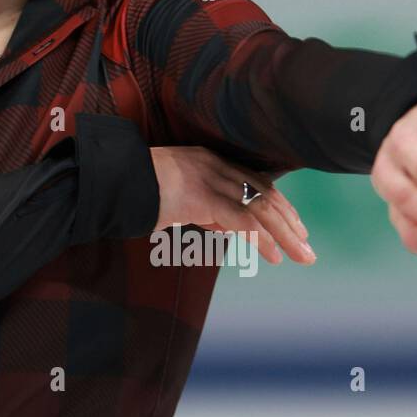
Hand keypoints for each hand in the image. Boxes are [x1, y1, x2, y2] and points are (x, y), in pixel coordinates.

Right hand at [150, 146, 314, 264]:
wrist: (111, 182)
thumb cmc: (136, 192)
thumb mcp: (176, 197)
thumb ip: (204, 208)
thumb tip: (226, 228)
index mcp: (208, 159)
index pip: (257, 181)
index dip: (280, 205)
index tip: (296, 226)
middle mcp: (213, 164)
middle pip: (264, 193)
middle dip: (289, 222)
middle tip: (306, 247)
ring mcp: (206, 178)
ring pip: (259, 207)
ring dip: (283, 234)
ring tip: (300, 256)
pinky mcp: (199, 197)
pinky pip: (240, 220)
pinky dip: (260, 239)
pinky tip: (270, 256)